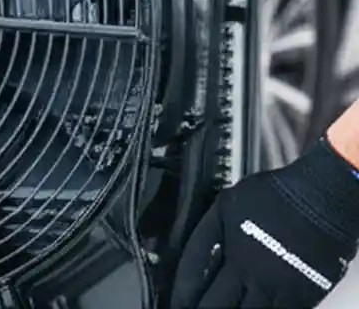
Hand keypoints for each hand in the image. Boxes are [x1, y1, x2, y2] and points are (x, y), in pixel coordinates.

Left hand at [170, 139, 358, 308]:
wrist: (320, 200)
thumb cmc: (271, 198)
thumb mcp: (224, 206)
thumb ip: (204, 233)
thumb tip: (180, 249)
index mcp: (232, 256)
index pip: (196, 284)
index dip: (182, 296)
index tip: (177, 303)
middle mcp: (253, 278)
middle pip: (219, 306)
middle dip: (205, 308)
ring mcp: (280, 289)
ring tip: (227, 305)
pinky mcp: (304, 295)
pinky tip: (256, 305)